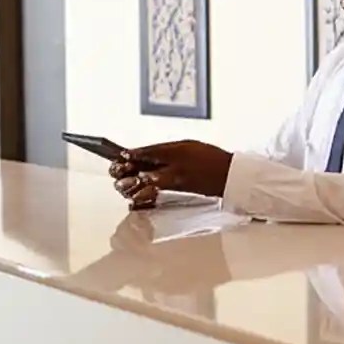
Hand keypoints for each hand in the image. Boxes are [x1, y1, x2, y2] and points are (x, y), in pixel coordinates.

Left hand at [109, 140, 232, 204]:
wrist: (227, 174)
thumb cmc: (209, 157)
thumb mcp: (187, 145)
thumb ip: (167, 150)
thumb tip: (147, 154)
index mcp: (178, 151)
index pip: (150, 152)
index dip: (133, 154)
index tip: (121, 155)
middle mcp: (175, 166)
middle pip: (145, 169)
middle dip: (127, 171)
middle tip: (116, 171)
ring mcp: (176, 180)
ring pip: (148, 184)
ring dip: (132, 185)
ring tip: (121, 184)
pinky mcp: (178, 191)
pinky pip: (156, 195)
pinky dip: (142, 197)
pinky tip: (133, 199)